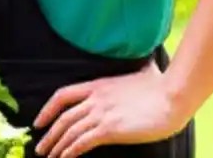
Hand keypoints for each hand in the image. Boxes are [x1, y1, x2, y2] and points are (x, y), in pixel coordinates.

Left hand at [32, 60, 189, 156]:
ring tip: (48, 157)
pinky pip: (83, 142)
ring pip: (69, 131)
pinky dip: (70, 151)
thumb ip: (138, 70)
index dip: (47, 109)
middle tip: (40, 148)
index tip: (39, 122)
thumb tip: (148, 64)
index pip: (62, 96)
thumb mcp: (143, 72)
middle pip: (62, 118)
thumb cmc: (163, 86)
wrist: (174, 96)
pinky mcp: (110, 129)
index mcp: (97, 85)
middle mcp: (94, 99)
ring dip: (56, 146)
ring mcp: (101, 114)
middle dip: (49, 135)